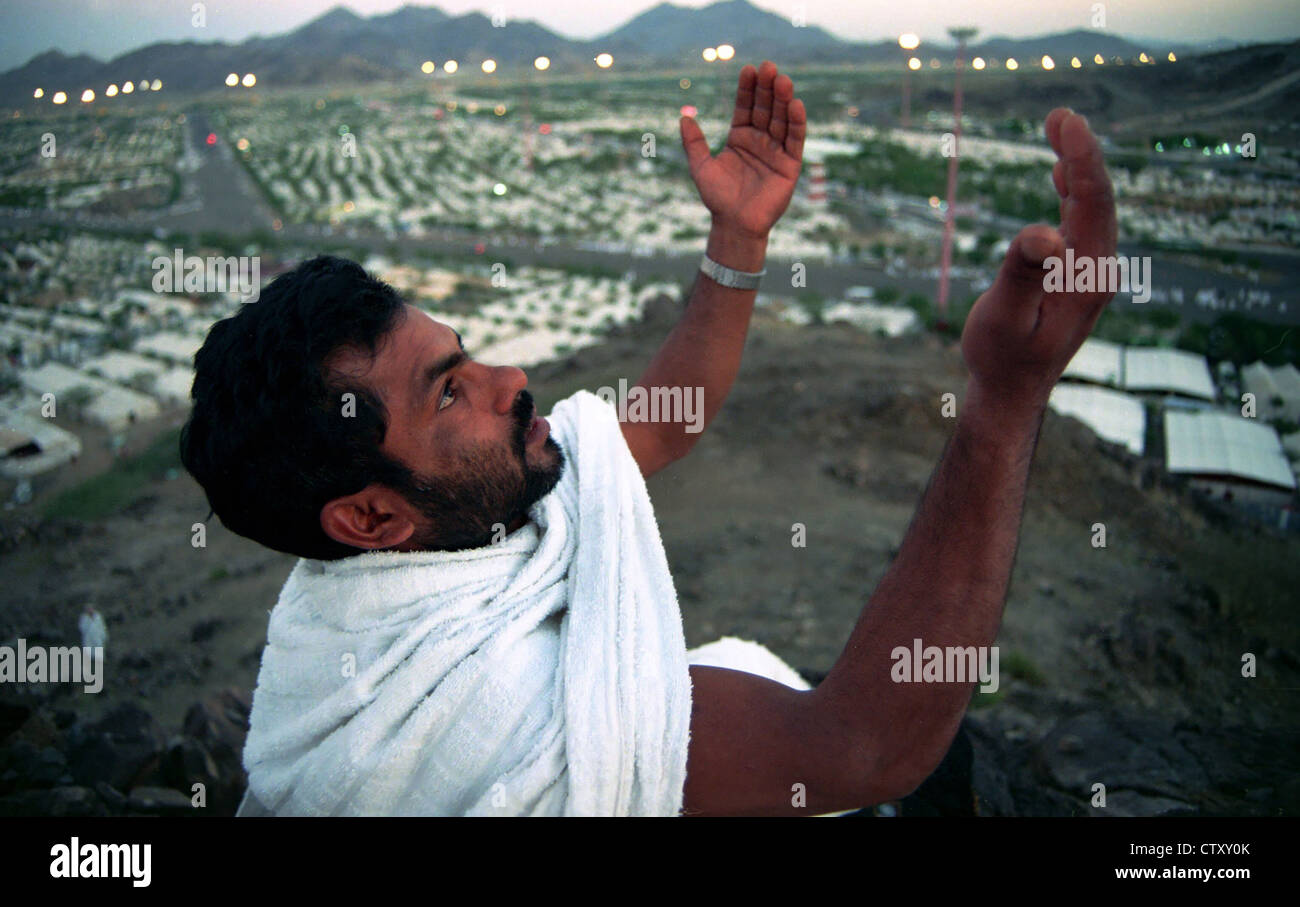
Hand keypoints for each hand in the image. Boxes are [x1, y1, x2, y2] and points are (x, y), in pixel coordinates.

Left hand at [680, 60, 805, 239]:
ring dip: (783, 100)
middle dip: (767, 88)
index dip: (747, 89)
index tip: (748, 69)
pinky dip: (796, 123)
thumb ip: (693, 143)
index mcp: (740, 137)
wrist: (734, 225)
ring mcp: (776, 151)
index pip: (745, 107)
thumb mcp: (700, 167)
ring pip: (781, 120)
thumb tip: (683, 117)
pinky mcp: (790, 165)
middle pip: (765, 109)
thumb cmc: (717, 198)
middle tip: (769, 67)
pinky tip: (796, 105)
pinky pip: (795, 140)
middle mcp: (760, 140)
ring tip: (783, 80)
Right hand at [960, 108, 1117, 419]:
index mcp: (1088, 276)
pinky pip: (1083, 224)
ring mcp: (1091, 274)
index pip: (1092, 203)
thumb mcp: (1005, 316)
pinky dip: (1074, 193)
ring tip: (1060, 130)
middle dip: (1082, 153)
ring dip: (1078, 169)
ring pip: (1093, 209)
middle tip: (1060, 114)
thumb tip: (1047, 233)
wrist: (1011, 393)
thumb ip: (1024, 273)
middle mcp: (1099, 271)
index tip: (1066, 122)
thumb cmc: (1001, 357)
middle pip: (1099, 199)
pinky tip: (1062, 178)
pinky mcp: (1077, 278)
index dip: (1082, 158)